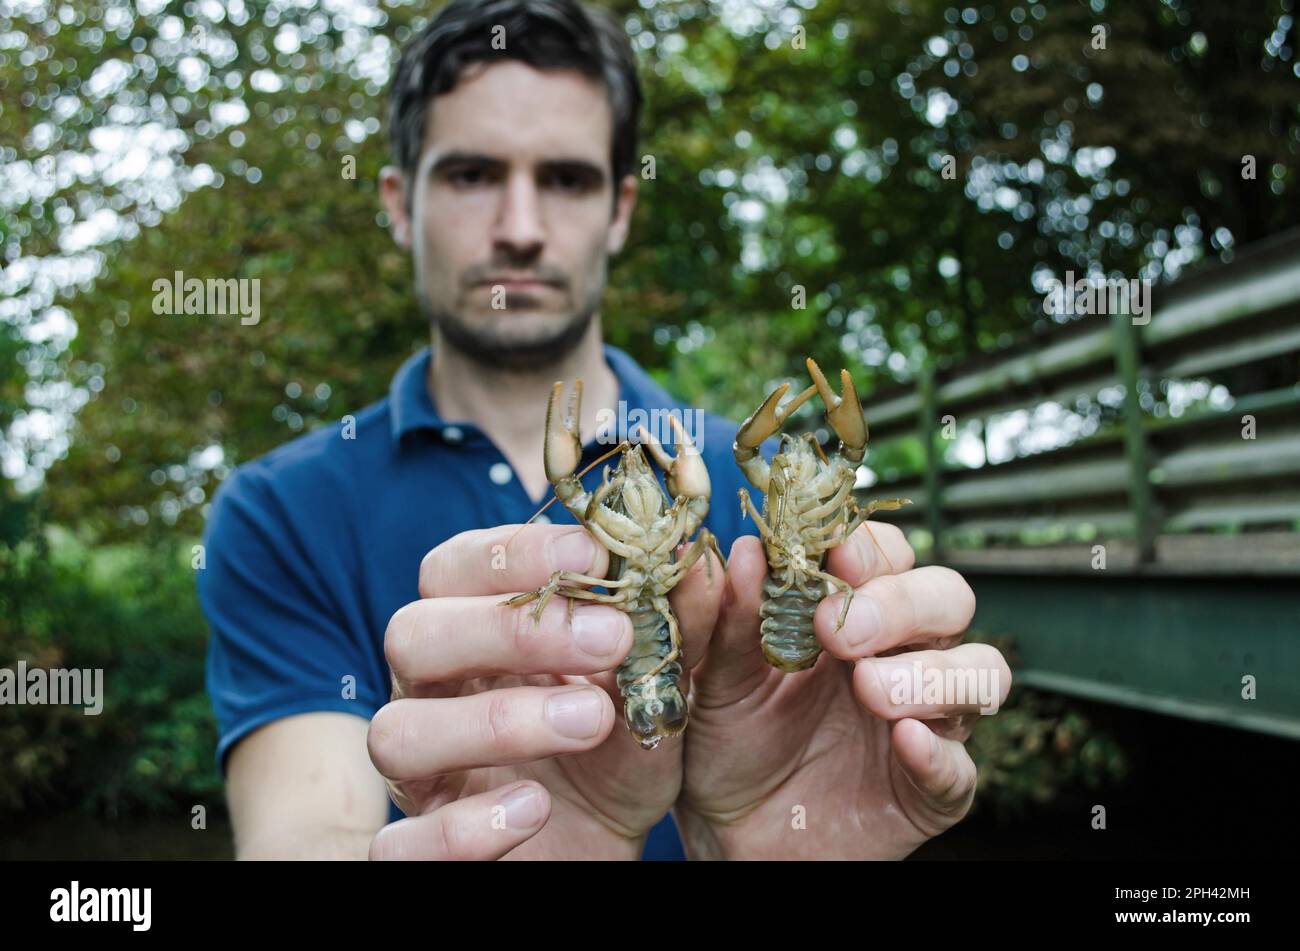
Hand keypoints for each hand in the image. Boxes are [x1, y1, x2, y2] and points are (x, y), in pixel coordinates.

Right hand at [366, 523, 721, 859]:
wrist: (610, 850)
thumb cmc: (617, 755)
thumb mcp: (655, 690)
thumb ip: (670, 628)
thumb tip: (696, 559)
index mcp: (472, 636)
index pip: (455, 568)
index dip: (514, 553)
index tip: (594, 552)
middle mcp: (431, 695)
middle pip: (412, 634)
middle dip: (507, 628)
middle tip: (611, 638)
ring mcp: (420, 775)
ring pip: (396, 733)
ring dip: (495, 722)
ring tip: (592, 721)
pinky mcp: (419, 851)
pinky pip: (401, 844)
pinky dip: (466, 827)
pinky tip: (535, 807)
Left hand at [677, 524, 1008, 858]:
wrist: (728, 830)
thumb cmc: (730, 736)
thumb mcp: (717, 675)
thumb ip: (730, 618)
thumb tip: (745, 550)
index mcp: (851, 612)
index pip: (889, 557)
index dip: (872, 550)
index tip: (835, 556)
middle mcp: (901, 654)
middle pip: (948, 598)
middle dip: (903, 604)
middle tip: (842, 631)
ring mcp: (925, 719)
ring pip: (981, 672)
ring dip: (932, 673)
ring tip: (868, 690)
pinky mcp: (932, 790)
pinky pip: (961, 769)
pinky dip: (939, 752)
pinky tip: (904, 741)